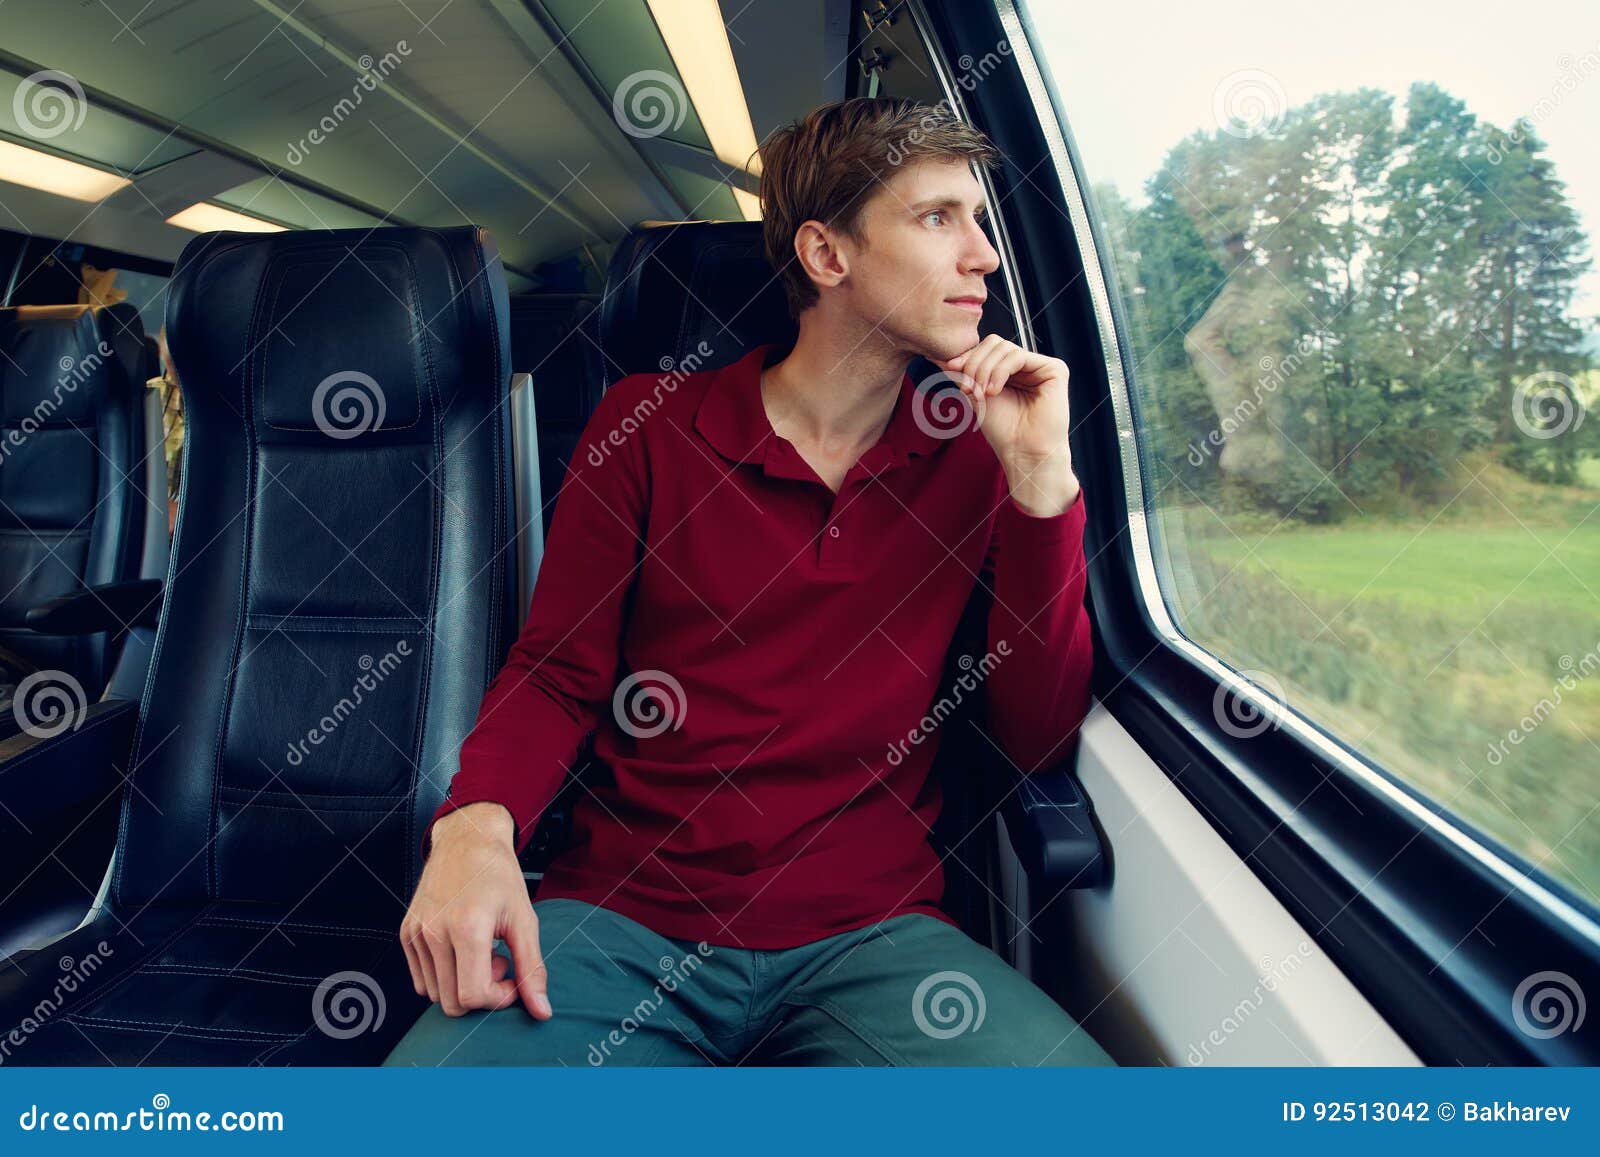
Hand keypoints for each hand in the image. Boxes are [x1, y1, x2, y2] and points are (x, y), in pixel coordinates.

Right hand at [399, 801, 551, 1019]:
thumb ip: (532, 968)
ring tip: (481, 951)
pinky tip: (462, 947)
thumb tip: (542, 1012)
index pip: (472, 997)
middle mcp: (435, 933)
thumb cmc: (500, 878)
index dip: (497, 998)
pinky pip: (421, 979)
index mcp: (467, 928)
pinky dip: (444, 975)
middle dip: (480, 994)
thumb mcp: (524, 919)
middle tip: (498, 962)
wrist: (467, 840)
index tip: (512, 976)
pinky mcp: (406, 932)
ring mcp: (416, 933)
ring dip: (461, 983)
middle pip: (451, 1004)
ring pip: (435, 994)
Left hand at [935, 335, 1078, 514]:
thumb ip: (965, 373)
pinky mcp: (1055, 370)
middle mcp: (1029, 365)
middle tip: (968, 388)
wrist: (1023, 453)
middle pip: (995, 343)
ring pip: (1004, 348)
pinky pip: (1018, 356)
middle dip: (975, 364)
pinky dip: (999, 372)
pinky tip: (994, 392)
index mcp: (1013, 370)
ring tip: (981, 395)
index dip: (968, 356)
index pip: (988, 348)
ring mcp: (1042, 366)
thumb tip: (941, 356)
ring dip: (984, 371)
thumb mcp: (977, 395)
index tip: (950, 369)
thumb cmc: (1003, 431)